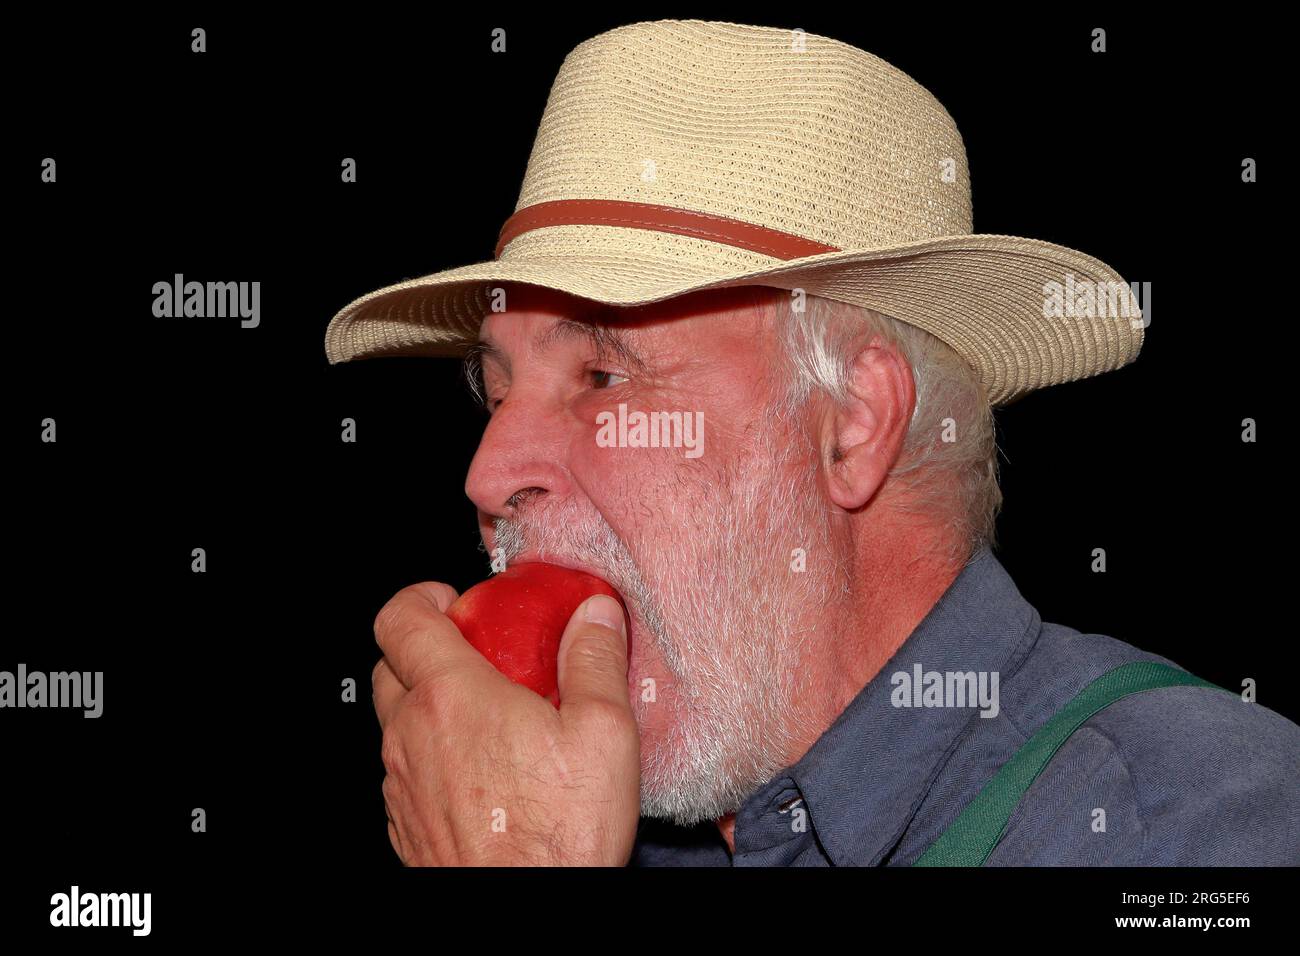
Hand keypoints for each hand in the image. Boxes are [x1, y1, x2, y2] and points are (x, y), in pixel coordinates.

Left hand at [371, 581, 639, 865]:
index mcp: (452, 697)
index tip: (455, 601)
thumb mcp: (603, 733)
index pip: (399, 618)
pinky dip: (433, 755)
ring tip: (491, 718)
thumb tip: (595, 614)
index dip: (421, 597)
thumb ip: (595, 660)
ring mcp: (402, 784)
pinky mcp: (405, 825)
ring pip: (396, 722)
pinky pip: (405, 771)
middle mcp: (412, 735)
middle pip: (389, 665)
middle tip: (478, 655)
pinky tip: (483, 771)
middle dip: (426, 648)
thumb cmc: (557, 838)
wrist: (528, 918)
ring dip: (430, 706)